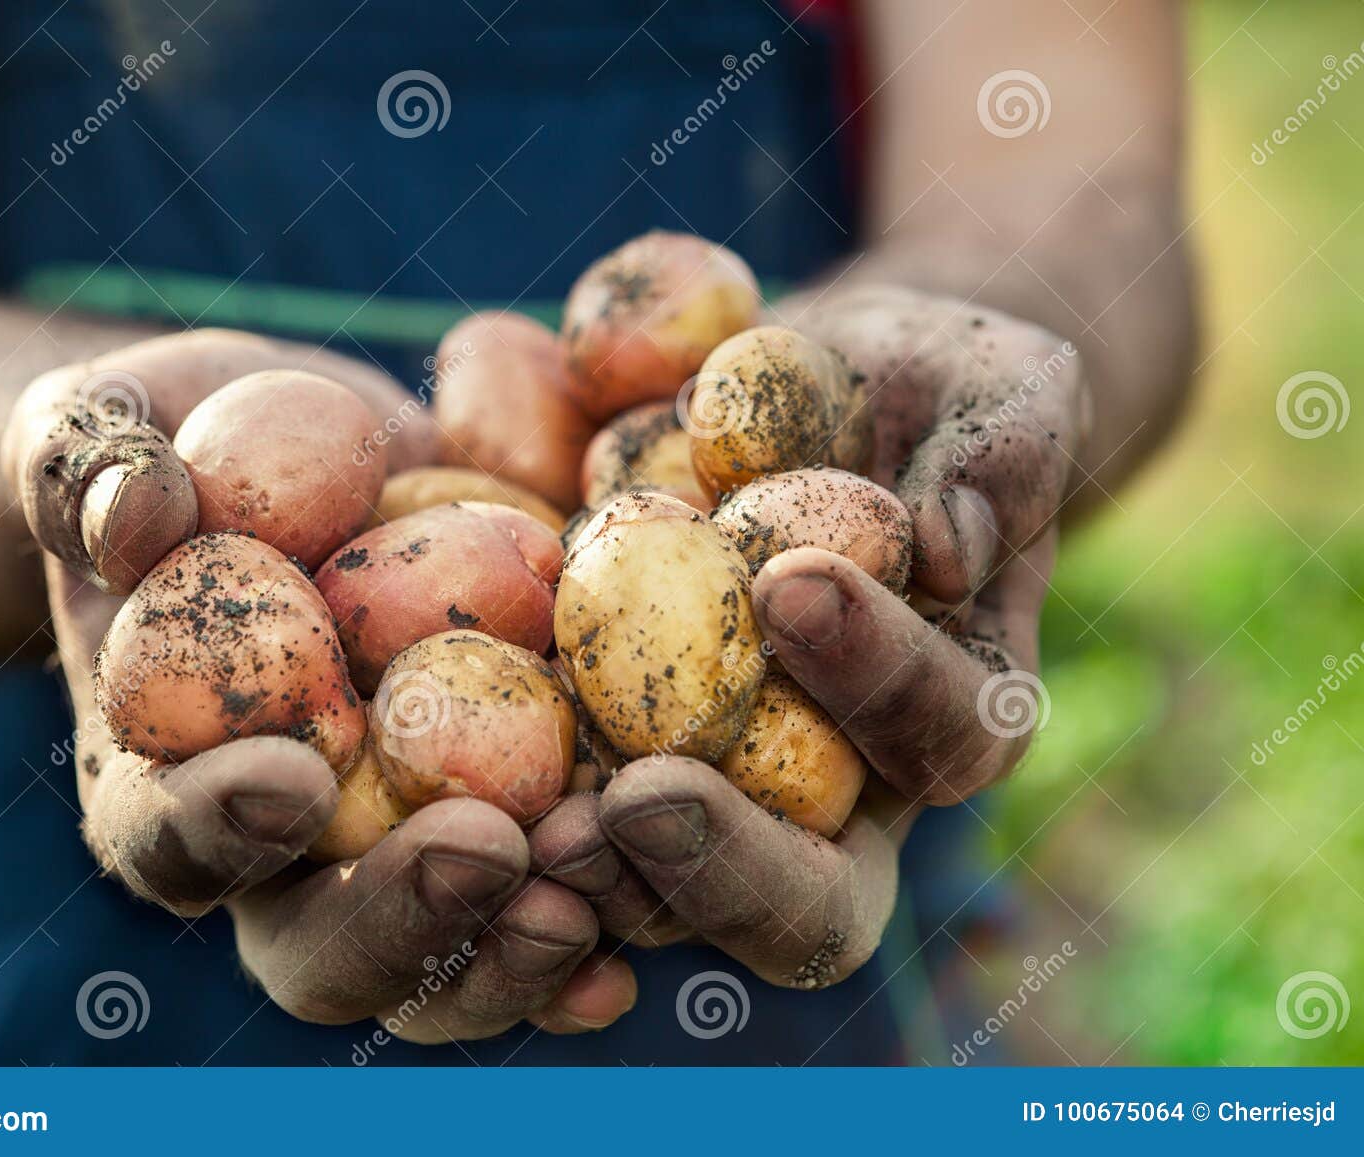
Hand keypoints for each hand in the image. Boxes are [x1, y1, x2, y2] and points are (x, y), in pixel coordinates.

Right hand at [4, 329, 634, 1040]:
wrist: (297, 455)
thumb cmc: (175, 446)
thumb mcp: (105, 428)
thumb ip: (88, 465)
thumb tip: (139, 505)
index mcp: (161, 780)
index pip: (167, 833)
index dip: (215, 825)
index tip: (290, 779)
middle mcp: (286, 853)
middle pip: (326, 946)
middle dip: (406, 914)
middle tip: (485, 849)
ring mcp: (401, 847)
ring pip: (457, 951)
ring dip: (528, 934)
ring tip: (601, 874)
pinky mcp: (507, 810)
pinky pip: (555, 893)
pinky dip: (609, 908)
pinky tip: (666, 907)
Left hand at [532, 286, 1083, 988]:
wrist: (820, 392)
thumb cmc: (931, 386)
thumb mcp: (998, 382)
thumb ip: (1001, 452)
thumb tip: (952, 542)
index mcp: (950, 710)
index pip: (940, 733)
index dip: (877, 678)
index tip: (789, 580)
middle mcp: (836, 790)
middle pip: (799, 893)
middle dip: (715, 860)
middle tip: (631, 799)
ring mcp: (713, 791)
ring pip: (658, 891)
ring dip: (589, 873)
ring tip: (511, 827)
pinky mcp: (602, 756)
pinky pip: (551, 814)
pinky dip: (495, 815)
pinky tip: (417, 774)